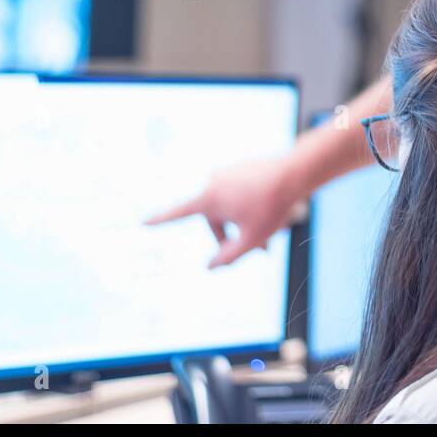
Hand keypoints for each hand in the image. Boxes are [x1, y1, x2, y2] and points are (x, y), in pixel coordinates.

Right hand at [145, 157, 307, 268]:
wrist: (294, 172)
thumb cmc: (272, 206)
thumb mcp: (252, 238)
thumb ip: (229, 256)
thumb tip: (209, 267)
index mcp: (209, 198)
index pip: (178, 214)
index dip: (160, 220)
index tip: (142, 221)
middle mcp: (212, 182)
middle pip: (215, 220)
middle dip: (233, 236)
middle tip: (261, 250)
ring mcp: (226, 173)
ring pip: (230, 208)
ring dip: (244, 223)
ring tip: (270, 235)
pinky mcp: (240, 168)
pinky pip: (239, 193)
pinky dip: (249, 207)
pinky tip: (270, 212)